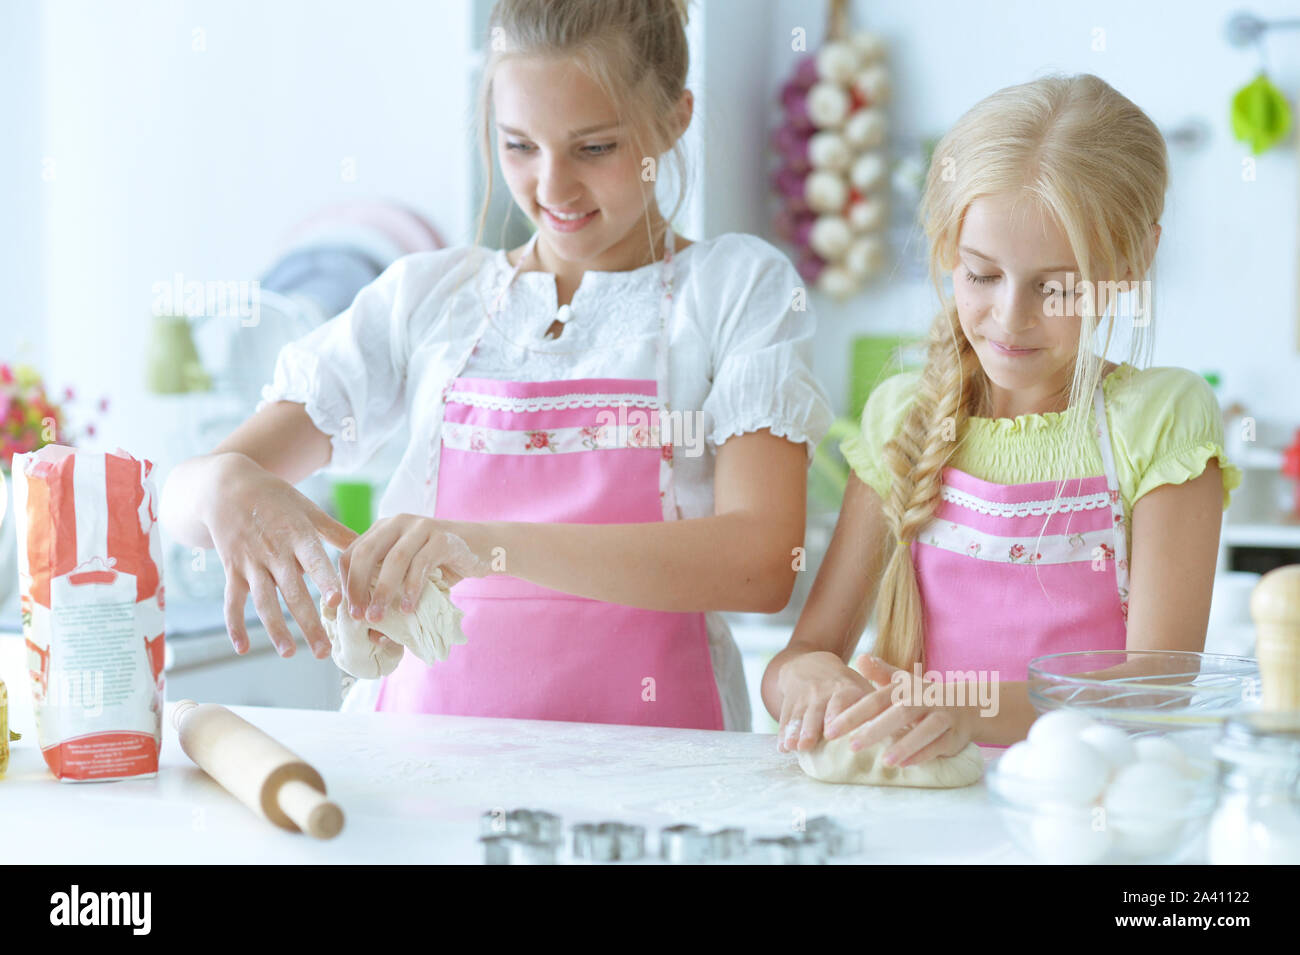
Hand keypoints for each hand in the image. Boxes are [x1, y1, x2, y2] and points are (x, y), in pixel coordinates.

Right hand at [203, 454, 355, 658]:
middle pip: (292, 592)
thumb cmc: (277, 499)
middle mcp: (274, 552)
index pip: (314, 560)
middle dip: (308, 622)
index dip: (324, 580)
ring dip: (276, 629)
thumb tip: (371, 547)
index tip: (338, 601)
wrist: (226, 488)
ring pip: (264, 602)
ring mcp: (251, 563)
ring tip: (290, 653)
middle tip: (324, 651)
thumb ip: (337, 533)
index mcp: (298, 535)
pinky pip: (232, 601)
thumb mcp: (308, 510)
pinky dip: (234, 625)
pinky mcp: (233, 570)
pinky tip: (243, 648)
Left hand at [338, 514, 490, 625]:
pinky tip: (408, 608)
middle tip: (358, 616)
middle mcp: (397, 523)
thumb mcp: (409, 574)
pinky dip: (411, 588)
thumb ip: (389, 590)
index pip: (351, 552)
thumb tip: (369, 630)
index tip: (349, 612)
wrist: (481, 548)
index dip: (345, 582)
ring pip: (393, 559)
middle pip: (366, 552)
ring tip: (378, 617)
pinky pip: (421, 564)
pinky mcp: (442, 537)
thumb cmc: (441, 565)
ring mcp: (421, 527)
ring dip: (382, 591)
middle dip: (357, 587)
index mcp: (382, 529)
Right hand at [775, 650, 873, 752]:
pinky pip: (785, 718)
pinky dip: (783, 733)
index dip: (838, 715)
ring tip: (793, 747)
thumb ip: (881, 707)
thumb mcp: (862, 687)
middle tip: (808, 745)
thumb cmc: (845, 685)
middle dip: (811, 727)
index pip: (842, 700)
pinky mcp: (789, 703)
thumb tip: (910, 729)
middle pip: (816, 710)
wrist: (810, 664)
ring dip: (795, 732)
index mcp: (846, 688)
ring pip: (798, 716)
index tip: (834, 731)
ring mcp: (804, 697)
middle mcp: (823, 692)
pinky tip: (782, 748)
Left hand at [824, 655, 972, 766]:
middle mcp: (924, 700)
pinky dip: (923, 754)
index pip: (876, 700)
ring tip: (884, 761)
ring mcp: (942, 717)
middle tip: (852, 746)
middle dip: (876, 729)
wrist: (969, 706)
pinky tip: (906, 765)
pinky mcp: (955, 735)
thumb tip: (861, 657)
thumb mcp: (904, 683)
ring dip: (905, 745)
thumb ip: (881, 673)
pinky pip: (940, 745)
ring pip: (925, 730)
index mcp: (906, 689)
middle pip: (900, 713)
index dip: (853, 714)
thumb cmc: (924, 696)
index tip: (831, 730)